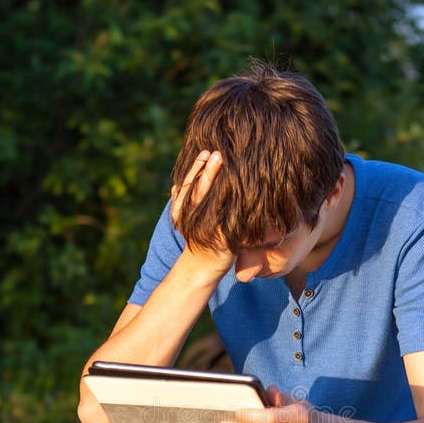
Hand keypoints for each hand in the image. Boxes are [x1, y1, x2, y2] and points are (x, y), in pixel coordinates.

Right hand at [171, 150, 234, 275]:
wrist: (200, 270)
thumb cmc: (196, 242)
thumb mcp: (184, 222)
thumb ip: (183, 204)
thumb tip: (175, 187)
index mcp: (181, 214)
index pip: (186, 186)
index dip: (195, 169)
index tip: (204, 151)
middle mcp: (192, 221)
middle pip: (198, 192)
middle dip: (207, 172)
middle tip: (217, 153)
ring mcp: (208, 231)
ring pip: (214, 204)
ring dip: (222, 187)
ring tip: (230, 168)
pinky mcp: (224, 241)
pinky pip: (233, 221)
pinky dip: (240, 206)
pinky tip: (248, 192)